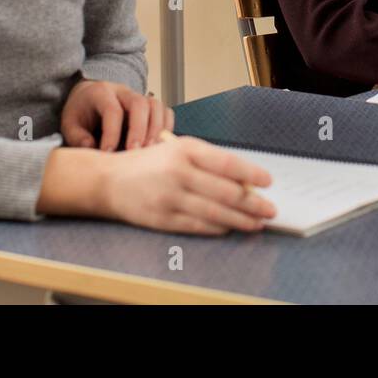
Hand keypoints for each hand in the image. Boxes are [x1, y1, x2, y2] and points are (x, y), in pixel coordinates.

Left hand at [60, 77, 173, 150]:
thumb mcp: (70, 123)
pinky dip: (166, 128)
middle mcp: (123, 92)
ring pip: (156, 106)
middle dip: (139, 129)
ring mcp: (139, 96)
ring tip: (149, 151)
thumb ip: (77, 137)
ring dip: (156, 129)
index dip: (112, 132)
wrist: (89, 97)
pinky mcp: (150, 106)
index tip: (108, 153)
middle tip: (134, 152)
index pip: (112, 110)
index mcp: (101, 93)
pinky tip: (158, 145)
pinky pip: (165, 112)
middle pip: (139, 103)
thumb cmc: (81, 112)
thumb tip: (93, 147)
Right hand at [100, 135, 276, 234]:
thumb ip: (208, 162)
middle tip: (269, 209)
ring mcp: (169, 197)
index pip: (227, 162)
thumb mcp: (177, 150)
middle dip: (253, 203)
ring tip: (256, 223)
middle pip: (225, 191)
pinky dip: (218, 228)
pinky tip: (230, 228)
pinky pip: (197, 225)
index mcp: (184, 149)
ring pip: (214, 212)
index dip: (251, 173)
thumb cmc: (148, 163)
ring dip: (240, 219)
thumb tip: (244, 181)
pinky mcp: (162, 218)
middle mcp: (178, 172)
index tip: (268, 181)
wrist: (108, 180)